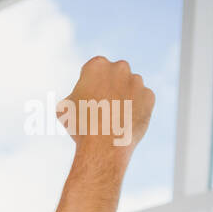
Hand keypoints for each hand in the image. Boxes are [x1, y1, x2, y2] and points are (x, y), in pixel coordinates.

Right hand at [58, 57, 154, 171]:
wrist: (104, 146)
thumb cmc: (81, 127)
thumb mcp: (64, 109)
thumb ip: (72, 97)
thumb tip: (74, 98)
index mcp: (97, 65)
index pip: (92, 72)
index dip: (88, 88)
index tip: (86, 102)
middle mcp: (120, 67)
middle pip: (114, 76)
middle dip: (109, 89)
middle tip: (101, 111)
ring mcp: (137, 81)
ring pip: (129, 88)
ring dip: (123, 99)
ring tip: (113, 121)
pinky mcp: (149, 96)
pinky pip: (142, 102)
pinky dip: (135, 111)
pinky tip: (125, 124)